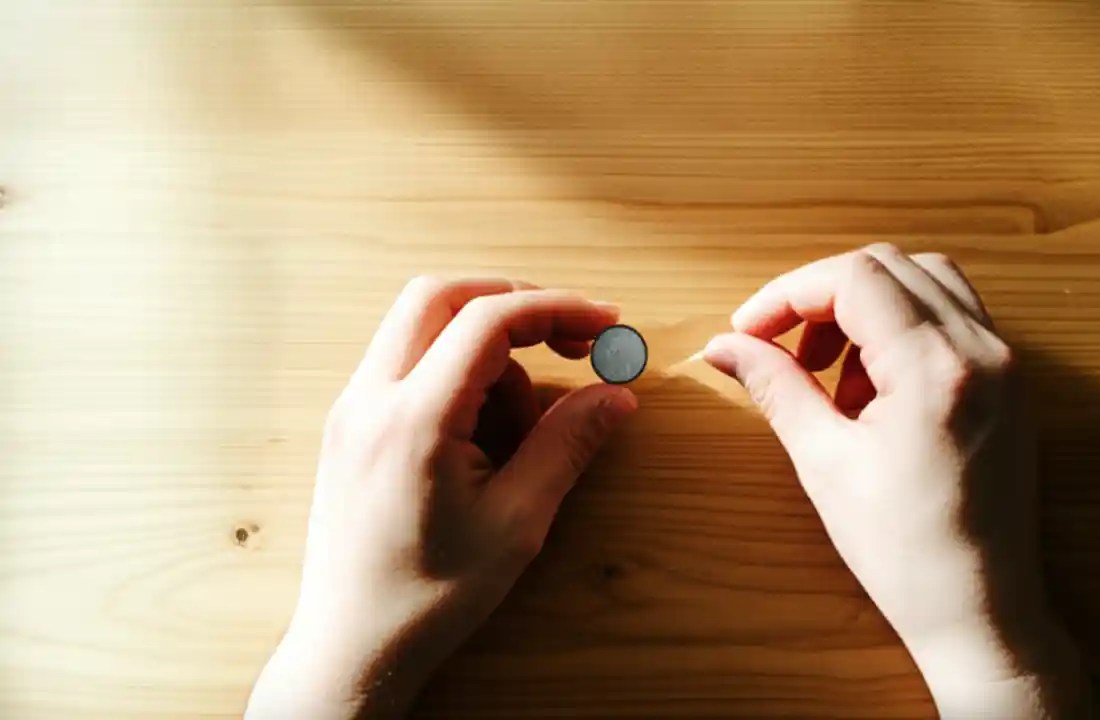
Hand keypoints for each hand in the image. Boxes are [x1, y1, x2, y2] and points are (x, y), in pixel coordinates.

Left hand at [246, 278, 636, 718]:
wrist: (352, 647)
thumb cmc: (428, 597)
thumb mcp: (517, 523)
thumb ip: (567, 445)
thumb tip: (616, 394)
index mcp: (413, 421)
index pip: (488, 321)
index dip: (556, 308)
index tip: (606, 323)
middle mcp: (370, 399)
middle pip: (442, 294)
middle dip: (514, 303)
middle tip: (569, 340)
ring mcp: (352, 408)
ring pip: (422, 326)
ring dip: (486, 348)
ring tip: (522, 427)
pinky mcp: (350, 425)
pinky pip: (408, 364)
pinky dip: (457, 373)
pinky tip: (486, 433)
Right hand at [702, 245, 1088, 717]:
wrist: (980, 610)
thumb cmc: (906, 552)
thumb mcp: (824, 462)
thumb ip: (775, 387)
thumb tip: (724, 346)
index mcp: (934, 369)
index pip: (853, 278)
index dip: (787, 294)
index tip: (749, 330)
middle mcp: (981, 351)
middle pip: (888, 266)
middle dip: (821, 295)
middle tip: (780, 347)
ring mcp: (1004, 363)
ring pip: (925, 281)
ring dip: (864, 306)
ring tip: (827, 373)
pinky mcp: (1009, 382)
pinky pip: (951, 316)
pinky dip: (901, 327)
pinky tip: (870, 388)